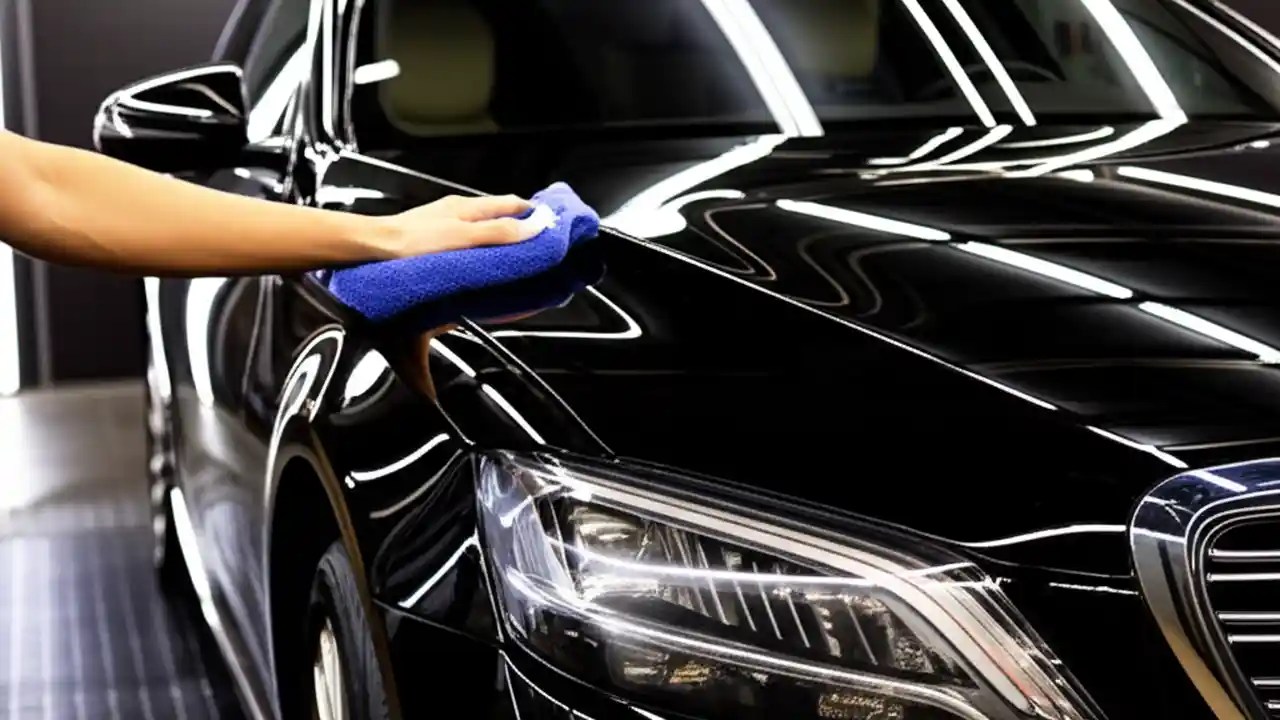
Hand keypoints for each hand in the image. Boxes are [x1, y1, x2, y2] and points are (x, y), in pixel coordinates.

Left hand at [376, 194, 539, 257]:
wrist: (374, 249)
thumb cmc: (416, 243)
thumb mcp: (465, 237)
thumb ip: (500, 232)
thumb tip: (536, 225)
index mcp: (468, 206)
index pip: (511, 203)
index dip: (533, 211)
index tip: (552, 223)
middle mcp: (458, 211)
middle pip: (498, 214)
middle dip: (519, 225)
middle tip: (538, 242)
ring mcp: (444, 224)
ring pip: (482, 227)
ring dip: (500, 237)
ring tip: (515, 254)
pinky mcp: (433, 240)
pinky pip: (467, 240)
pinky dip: (482, 247)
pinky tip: (481, 261)